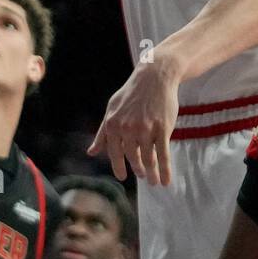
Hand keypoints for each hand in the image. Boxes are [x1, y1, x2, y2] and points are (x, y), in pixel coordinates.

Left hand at [87, 59, 179, 185]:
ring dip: (151, 173)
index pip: (114, 153)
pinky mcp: (162, 128)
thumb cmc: (132, 94)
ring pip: (148, 159)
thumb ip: (102, 133)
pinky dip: (165, 171)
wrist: (154, 77)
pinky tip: (165, 181)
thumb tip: (91, 152)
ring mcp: (146, 129)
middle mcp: (128, 128)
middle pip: (132, 157)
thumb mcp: (112, 110)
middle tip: (142, 175)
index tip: (122, 176)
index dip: (118, 167)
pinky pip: (163, 155)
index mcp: (113, 124)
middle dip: (138, 170)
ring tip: (153, 181)